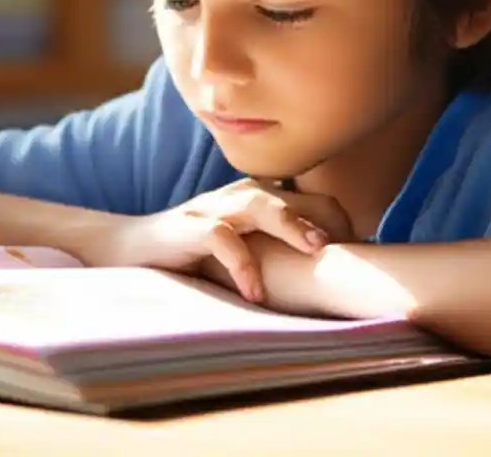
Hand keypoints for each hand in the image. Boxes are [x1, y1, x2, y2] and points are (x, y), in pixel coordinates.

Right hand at [91, 178, 354, 302]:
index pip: (314, 200)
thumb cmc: (193, 254)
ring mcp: (213, 209)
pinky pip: (220, 239)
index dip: (341, 223)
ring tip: (316, 249)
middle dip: (328, 218)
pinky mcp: (187, 229)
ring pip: (261, 204)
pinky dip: (242, 264)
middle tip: (355, 246)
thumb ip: (278, 250)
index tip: (363, 255)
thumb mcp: (243, 247)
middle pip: (296, 197)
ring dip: (291, 224)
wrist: (127, 247)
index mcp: (258, 198)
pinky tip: (254, 292)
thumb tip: (333, 277)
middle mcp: (240, 197)